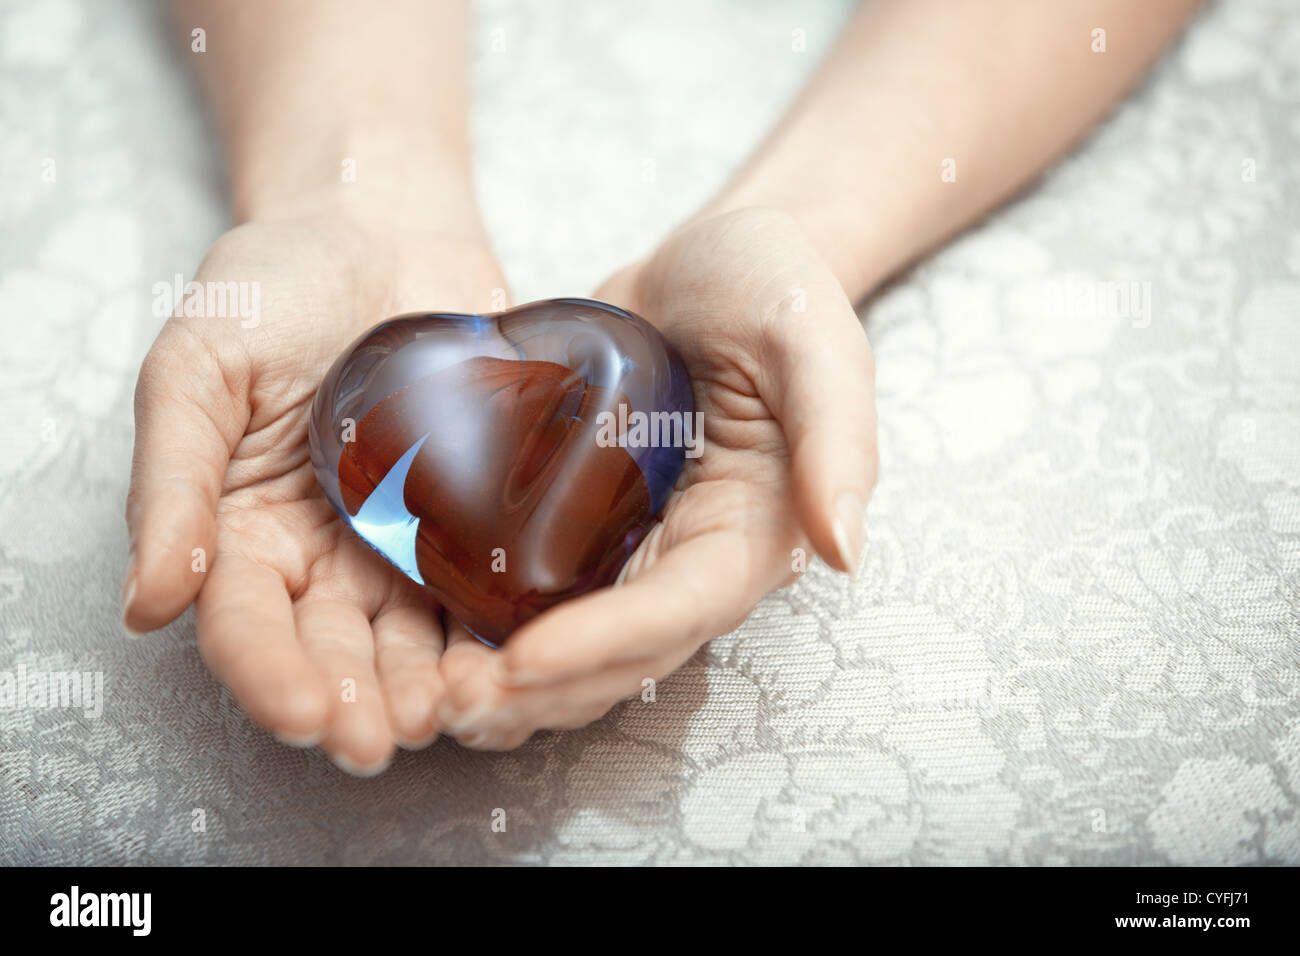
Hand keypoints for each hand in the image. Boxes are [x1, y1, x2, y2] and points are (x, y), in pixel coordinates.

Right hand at [123, 205, 506, 773]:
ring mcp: (409, 538)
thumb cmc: (275, 285)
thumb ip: (173, 484)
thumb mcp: (198, 369)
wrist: (379, 225)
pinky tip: (521, 651)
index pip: (249, 626)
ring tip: (456, 713)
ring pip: (418, 632)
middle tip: (385, 738)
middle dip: (361, 699)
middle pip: (339, 648)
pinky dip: (503, 621)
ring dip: (434, 682)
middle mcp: (329, 552)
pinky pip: (490, 579)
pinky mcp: (478, 513)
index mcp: (248, 532)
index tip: (305, 714)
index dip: (271, 675)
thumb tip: (150, 604)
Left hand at [435, 207, 877, 749]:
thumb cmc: (772, 286)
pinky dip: (494, 630)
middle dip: (543, 689)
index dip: (605, 644)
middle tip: (451, 706)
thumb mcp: (815, 339)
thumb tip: (845, 549)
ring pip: (578, 643)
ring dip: (512, 684)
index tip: (524, 660)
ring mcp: (637, 547)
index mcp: (753, 531)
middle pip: (621, 653)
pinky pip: (544, 595)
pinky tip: (434, 647)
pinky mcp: (588, 525)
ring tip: (434, 700)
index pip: (679, 610)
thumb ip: (838, 434)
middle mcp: (694, 557)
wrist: (713, 263)